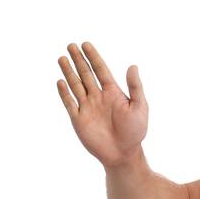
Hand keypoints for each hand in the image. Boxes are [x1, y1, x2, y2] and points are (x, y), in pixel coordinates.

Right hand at [56, 41, 148, 167]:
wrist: (123, 154)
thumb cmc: (135, 131)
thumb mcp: (139, 107)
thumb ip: (135, 86)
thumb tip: (133, 65)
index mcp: (112, 92)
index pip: (100, 70)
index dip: (93, 57)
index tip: (86, 44)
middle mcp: (98, 97)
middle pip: (85, 74)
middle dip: (78, 60)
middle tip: (71, 45)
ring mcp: (87, 108)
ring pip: (75, 85)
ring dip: (69, 72)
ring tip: (62, 58)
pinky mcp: (79, 120)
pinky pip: (69, 103)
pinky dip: (64, 93)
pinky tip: (60, 81)